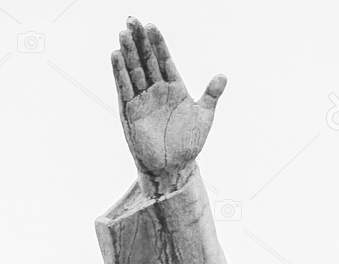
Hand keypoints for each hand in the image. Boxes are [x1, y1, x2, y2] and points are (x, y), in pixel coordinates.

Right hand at [112, 18, 226, 194]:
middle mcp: (156, 90)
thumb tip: (222, 76)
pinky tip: (116, 56)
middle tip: (133, 20)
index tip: (152, 26)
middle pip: (146, 59)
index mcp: (174, 87)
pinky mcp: (130, 111)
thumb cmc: (189, 145)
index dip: (158, 43)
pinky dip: (120, 72)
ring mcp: (142, 99)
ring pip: (134, 70)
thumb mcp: (204, 118)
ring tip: (123, 32)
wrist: (173, 168)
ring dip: (128, 52)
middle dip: (139, 40)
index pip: (163, 59)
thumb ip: (211, 95)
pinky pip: (124, 88)